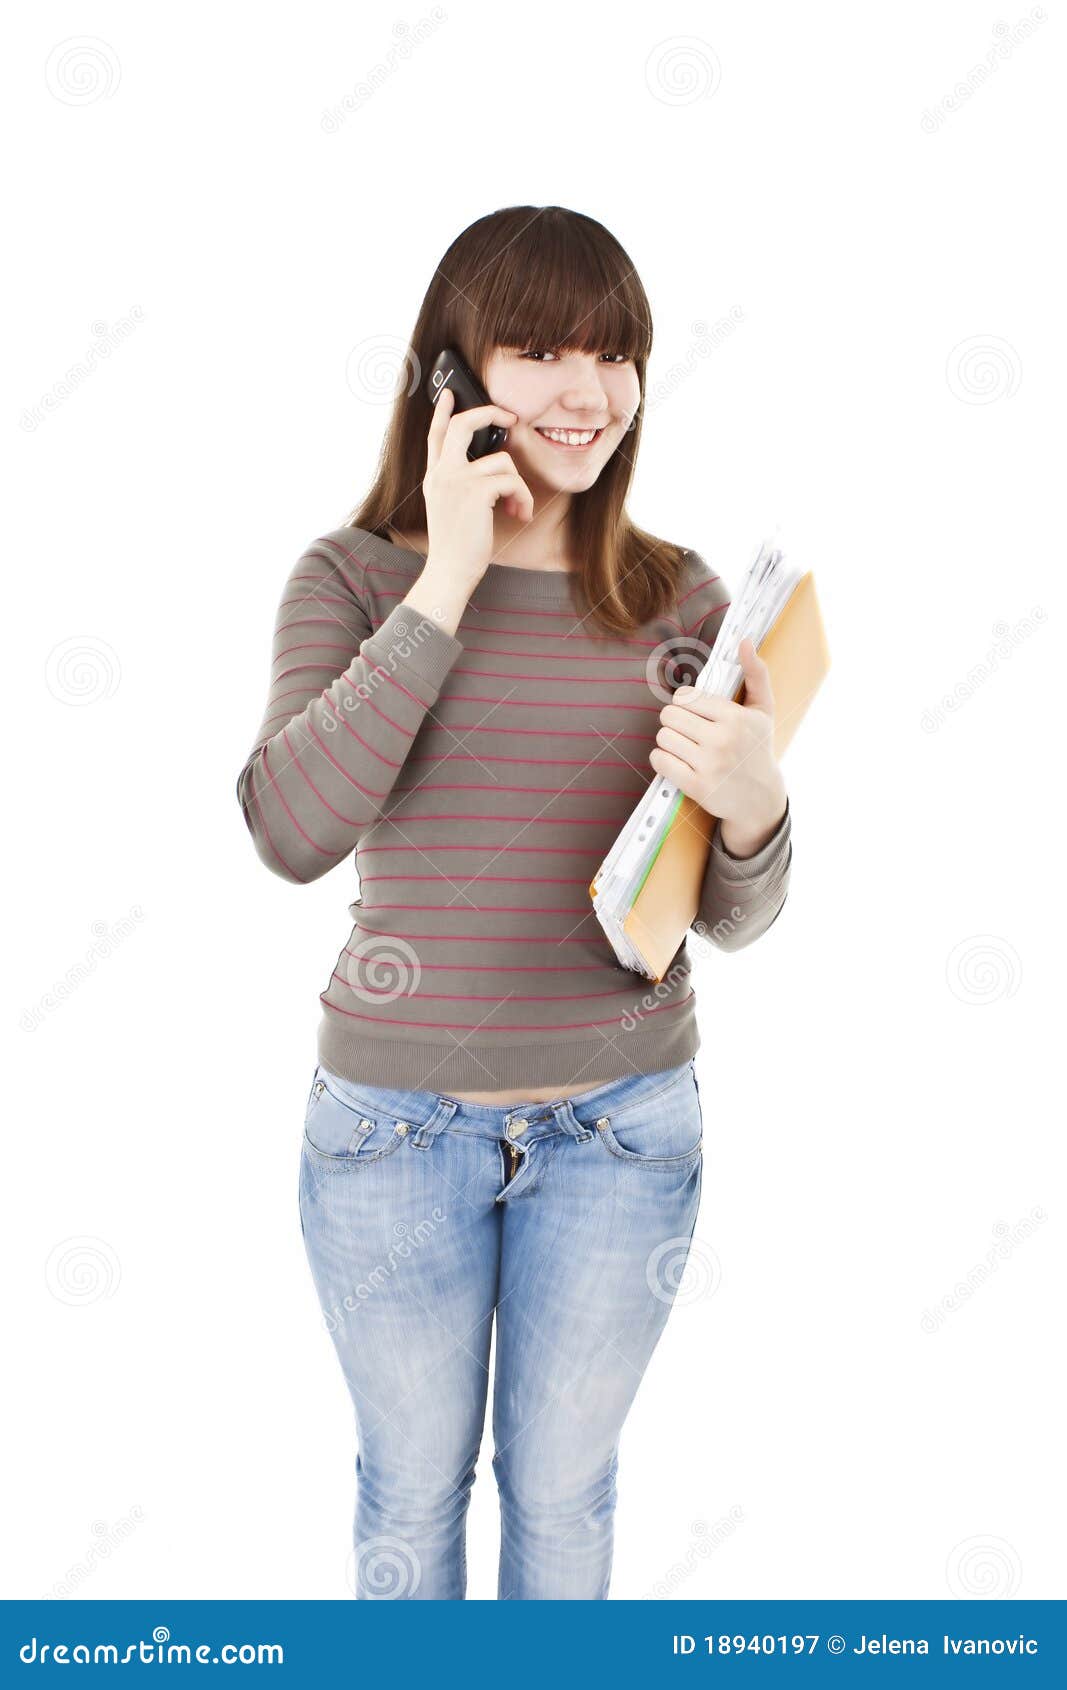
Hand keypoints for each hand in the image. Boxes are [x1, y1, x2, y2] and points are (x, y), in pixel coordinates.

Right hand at [420, 385, 533, 590]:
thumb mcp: (450, 508)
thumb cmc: (456, 547)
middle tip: (510, 417)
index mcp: (434, 477)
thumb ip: (460, 484)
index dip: (442, 412)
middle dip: (490, 414)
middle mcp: (441, 473)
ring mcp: (456, 480)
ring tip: (519, 508)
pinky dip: (523, 498)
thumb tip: (493, 465)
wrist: (449, 572)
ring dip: (519, 486)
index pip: (435, 435)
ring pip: (502, 460)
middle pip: (463, 425)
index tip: (449, 394)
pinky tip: (520, 515)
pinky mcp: (476, 492)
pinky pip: (512, 481)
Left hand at [650, 637, 787, 856]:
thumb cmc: (757, 747)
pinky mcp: (697, 786)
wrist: (760, 798)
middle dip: (675, 722)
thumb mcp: (763, 710)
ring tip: (684, 747)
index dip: (686, 705)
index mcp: (736, 717)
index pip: (685, 697)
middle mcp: (722, 740)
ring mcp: (709, 765)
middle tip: (688, 731)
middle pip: (669, 715)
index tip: (696, 714)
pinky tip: (676, 761)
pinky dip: (662, 760)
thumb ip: (756, 673)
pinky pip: (659, 761)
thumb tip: (745, 641)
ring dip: (668, 741)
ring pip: (663, 737)